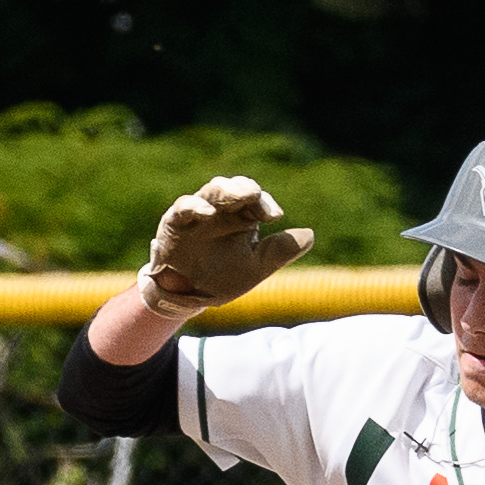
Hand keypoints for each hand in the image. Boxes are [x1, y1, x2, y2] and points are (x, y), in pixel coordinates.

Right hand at [136, 175, 313, 321]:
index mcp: (242, 216)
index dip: (264, 203)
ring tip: (238, 196)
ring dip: (225, 191)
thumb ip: (280, 251)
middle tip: (255, 194)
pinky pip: (184, 207)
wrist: (189, 296)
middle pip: (234, 188)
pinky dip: (194, 207)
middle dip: (245, 188)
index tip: (274, 216)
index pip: (255, 199)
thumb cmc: (223, 276)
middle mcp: (222, 209)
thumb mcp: (256, 267)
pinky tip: (207, 213)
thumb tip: (310, 236)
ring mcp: (198, 213)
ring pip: (212, 191)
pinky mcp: (175, 223)